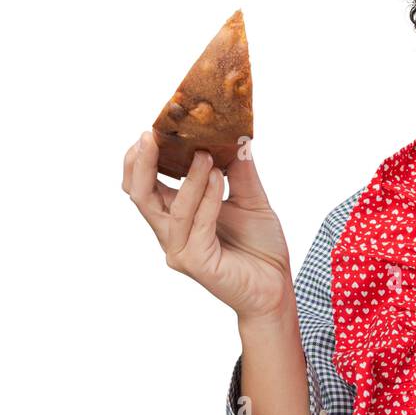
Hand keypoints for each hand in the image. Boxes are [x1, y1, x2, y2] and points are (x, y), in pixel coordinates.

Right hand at [122, 130, 294, 320]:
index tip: (154, 129)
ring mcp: (179, 249)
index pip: (145, 184)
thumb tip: (235, 136)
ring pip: (168, 208)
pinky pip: (196, 223)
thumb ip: (239, 171)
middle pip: (139, 194)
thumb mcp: (252, 200)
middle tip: (151, 135)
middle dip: (140, 163)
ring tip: (204, 154)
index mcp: (178, 215)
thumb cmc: (260, 246)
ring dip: (187, 178)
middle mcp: (171, 232)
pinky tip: (216, 177)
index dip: (142, 157)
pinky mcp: (195, 261)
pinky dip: (206, 197)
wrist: (276, 286)